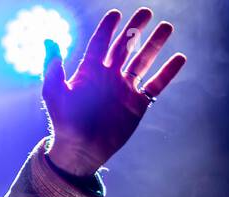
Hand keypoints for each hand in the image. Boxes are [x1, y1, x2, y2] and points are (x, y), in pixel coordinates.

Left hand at [42, 8, 185, 175]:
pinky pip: (156, 84)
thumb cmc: (64, 122)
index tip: (116, 13)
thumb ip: (53, 67)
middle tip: (146, 12)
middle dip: (135, 29)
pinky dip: (168, 72)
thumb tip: (49, 40)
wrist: (80, 150)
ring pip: (143, 61)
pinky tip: (179, 58)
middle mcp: (108, 77)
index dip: (107, 28)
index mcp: (89, 72)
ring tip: (166, 27)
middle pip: (125, 47)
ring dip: (154, 44)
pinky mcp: (137, 104)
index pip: (100, 43)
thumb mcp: (54, 93)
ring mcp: (124, 89)